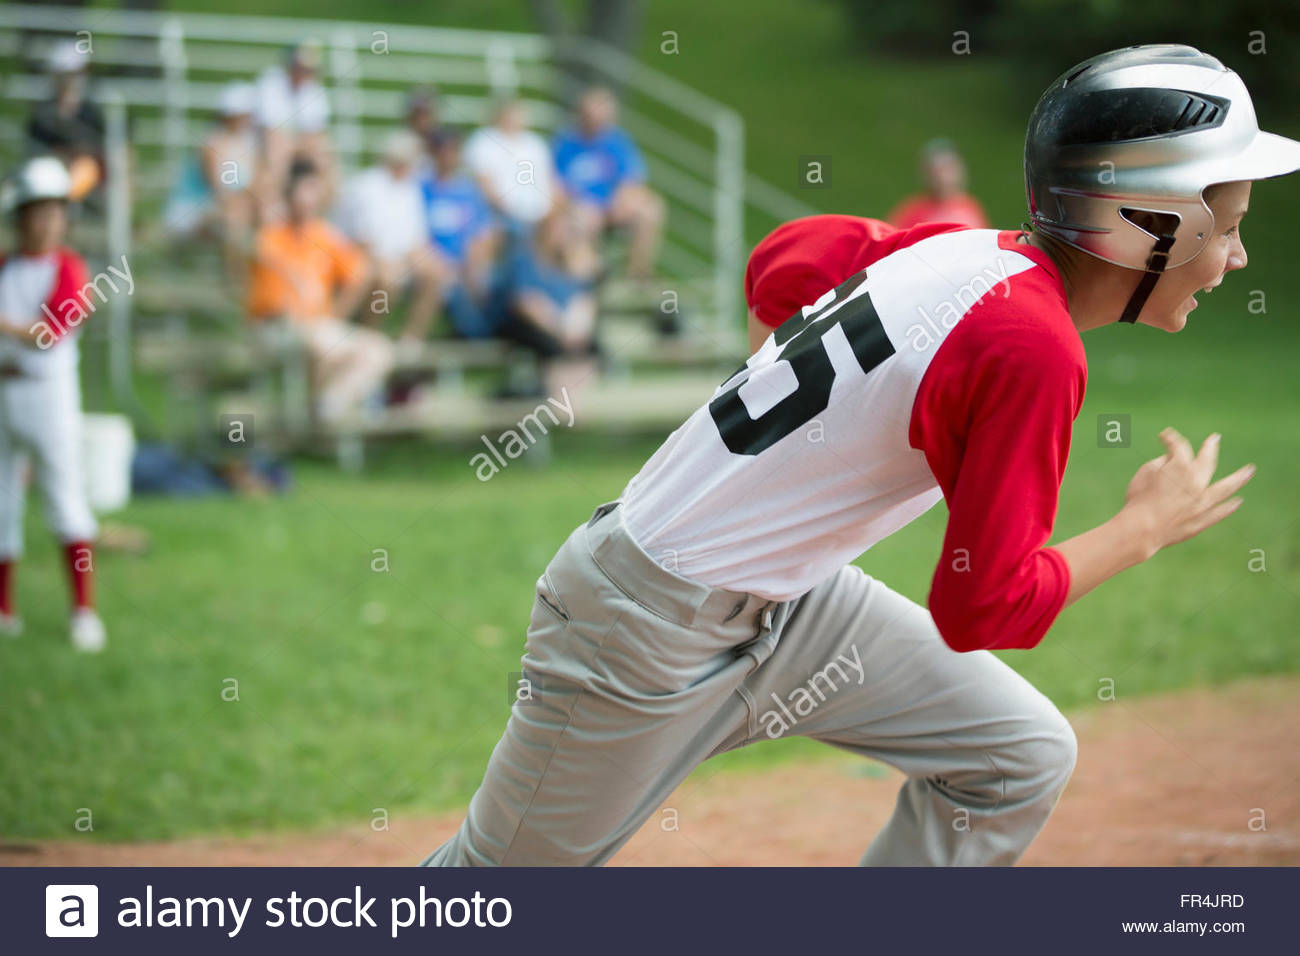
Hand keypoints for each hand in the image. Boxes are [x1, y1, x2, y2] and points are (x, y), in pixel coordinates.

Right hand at [1121, 428, 1254, 553]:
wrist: (1141, 529)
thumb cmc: (1138, 498)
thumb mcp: (1145, 472)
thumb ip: (1162, 461)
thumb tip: (1173, 461)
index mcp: (1180, 466)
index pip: (1178, 446)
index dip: (1170, 438)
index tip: (1164, 436)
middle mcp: (1197, 482)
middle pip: (1207, 460)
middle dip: (1210, 448)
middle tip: (1214, 439)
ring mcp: (1202, 502)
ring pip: (1226, 487)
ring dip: (1239, 477)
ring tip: (1250, 470)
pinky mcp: (1202, 520)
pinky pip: (1219, 512)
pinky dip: (1229, 507)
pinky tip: (1237, 501)